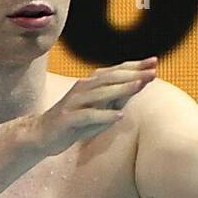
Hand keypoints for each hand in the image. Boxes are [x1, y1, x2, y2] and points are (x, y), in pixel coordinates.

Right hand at [34, 58, 158, 155]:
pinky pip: (88, 115)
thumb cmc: (74, 123)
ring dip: (121, 89)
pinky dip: (104, 115)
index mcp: (90, 84)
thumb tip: (138, 86)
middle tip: (152, 71)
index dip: (135, 66)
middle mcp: (82, 88)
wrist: (42, 135)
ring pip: (100, 93)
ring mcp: (74, 102)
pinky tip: (119, 115)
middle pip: (110, 78)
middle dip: (132, 74)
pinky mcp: (68, 118)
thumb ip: (116, 99)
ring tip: (140, 86)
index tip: (154, 62)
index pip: (115, 71)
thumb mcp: (98, 109)